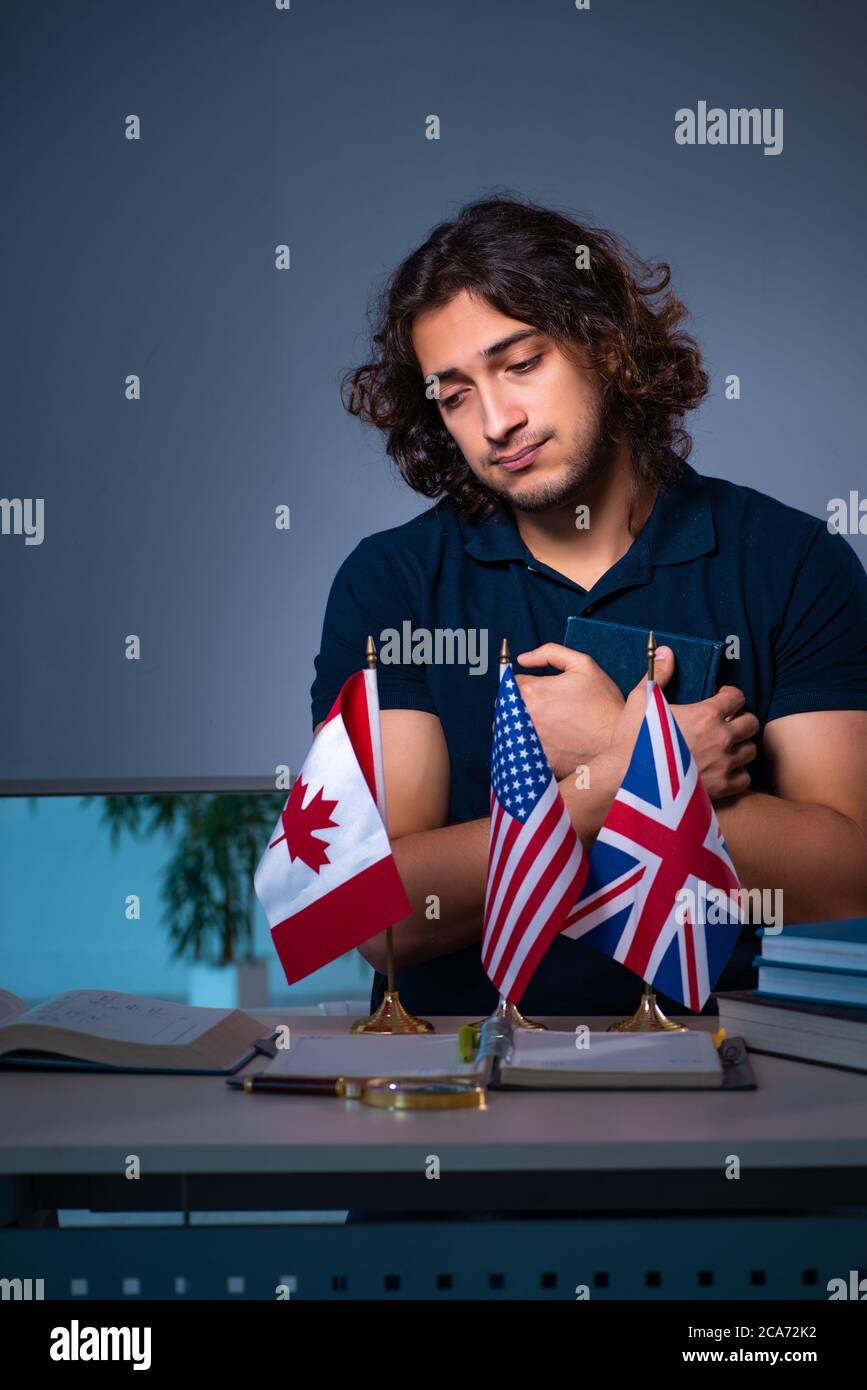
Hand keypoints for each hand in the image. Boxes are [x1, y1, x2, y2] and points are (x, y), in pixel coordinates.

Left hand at [513, 642, 625, 777]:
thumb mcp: (583, 665)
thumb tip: (523, 658)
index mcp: (532, 691)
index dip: (526, 683)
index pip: (510, 683)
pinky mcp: (535, 760)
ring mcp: (528, 741)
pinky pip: (520, 750)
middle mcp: (524, 717)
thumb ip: (549, 653)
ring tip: (546, 724)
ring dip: (519, 724)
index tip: (540, 689)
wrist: (618, 742)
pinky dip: (528, 744)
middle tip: (545, 707)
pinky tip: (548, 741)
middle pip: (505, 706)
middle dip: (519, 703)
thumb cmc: (603, 703)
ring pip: (509, 728)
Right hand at [601, 662, 758, 804]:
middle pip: (751, 723)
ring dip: (740, 746)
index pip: (737, 697)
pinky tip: (724, 770)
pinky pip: (744, 779)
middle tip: (726, 722)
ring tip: (726, 746)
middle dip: (740, 719)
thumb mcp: (641, 699)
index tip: (721, 698)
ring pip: (750, 751)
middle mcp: (721, 738)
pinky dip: (737, 773)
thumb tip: (666, 651)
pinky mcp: (720, 789)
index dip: (730, 695)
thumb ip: (659, 673)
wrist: (626, 781)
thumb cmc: (631, 739)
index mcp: (706, 714)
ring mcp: (723, 765)